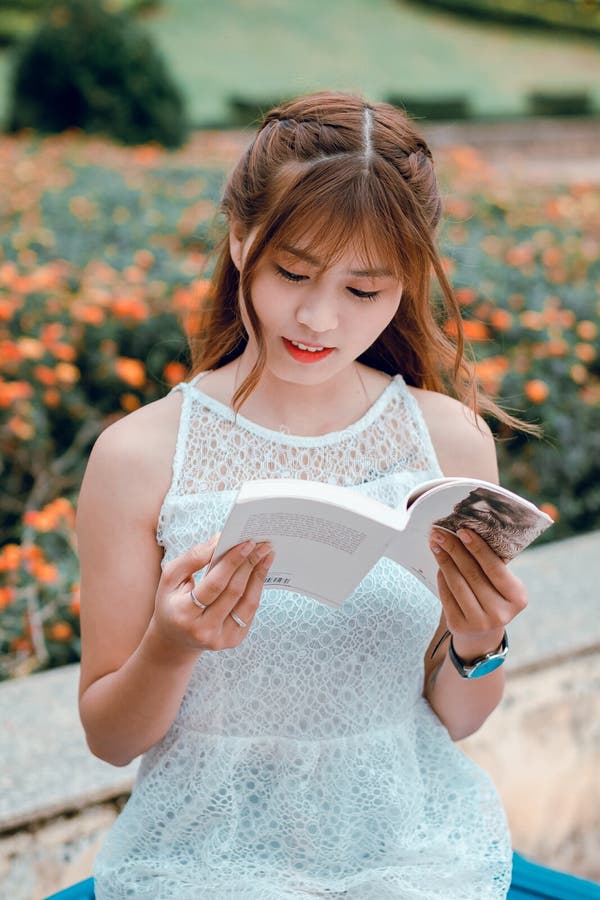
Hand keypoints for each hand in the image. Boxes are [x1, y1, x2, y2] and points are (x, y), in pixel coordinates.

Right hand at [150, 534, 274, 653]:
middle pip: (234, 592)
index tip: (248, 543)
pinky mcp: (234, 639)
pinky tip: (260, 572)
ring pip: (247, 603)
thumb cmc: (172, 601)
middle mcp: (203, 630)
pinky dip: (257, 588)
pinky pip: (250, 611)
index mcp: (184, 613)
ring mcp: (221, 638)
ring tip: (267, 555)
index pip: (214, 585)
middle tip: (263, 544)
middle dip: (250, 565)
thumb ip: (193, 557)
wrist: (175, 638)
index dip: (232, 562)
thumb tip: (219, 540)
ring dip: (259, 576)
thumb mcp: (171, 577)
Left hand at [429, 527, 526, 657]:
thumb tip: (466, 533)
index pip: (495, 568)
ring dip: (444, 560)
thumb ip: (491, 565)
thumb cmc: (493, 598)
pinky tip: (438, 563)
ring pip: (457, 583)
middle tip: (441, 533)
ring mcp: (479, 622)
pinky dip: (441, 576)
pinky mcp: (459, 626)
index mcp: (517, 598)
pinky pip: (446, 594)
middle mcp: (500, 613)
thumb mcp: (502, 585)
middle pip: (472, 574)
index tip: (462, 530)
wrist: (483, 634)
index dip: (477, 548)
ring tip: (436, 544)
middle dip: (455, 550)